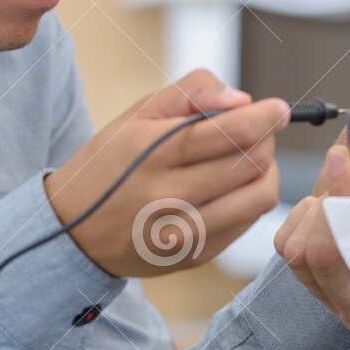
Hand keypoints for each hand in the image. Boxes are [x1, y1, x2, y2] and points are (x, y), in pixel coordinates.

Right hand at [45, 69, 287, 277]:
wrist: (71, 233)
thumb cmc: (109, 163)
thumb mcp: (136, 115)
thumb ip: (190, 93)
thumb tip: (242, 100)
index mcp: (151, 152)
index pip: (230, 132)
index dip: (265, 117)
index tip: (278, 109)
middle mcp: (167, 197)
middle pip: (251, 163)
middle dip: (265, 140)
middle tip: (256, 132)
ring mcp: (183, 234)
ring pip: (258, 197)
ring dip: (266, 171)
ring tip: (249, 159)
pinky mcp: (195, 256)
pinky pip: (246, 223)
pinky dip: (249, 199)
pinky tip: (231, 188)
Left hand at [275, 99, 349, 349]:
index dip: (349, 205)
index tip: (345, 158)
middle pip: (314, 257)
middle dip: (328, 199)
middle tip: (348, 159)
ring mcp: (341, 304)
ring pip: (296, 251)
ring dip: (316, 206)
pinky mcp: (327, 286)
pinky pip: (294, 246)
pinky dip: (308, 214)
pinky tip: (340, 197)